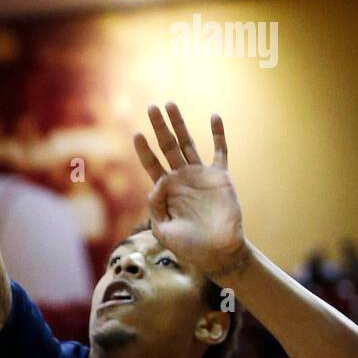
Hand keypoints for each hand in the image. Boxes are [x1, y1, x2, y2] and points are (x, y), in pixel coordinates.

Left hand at [134, 103, 247, 277]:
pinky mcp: (220, 177)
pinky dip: (218, 134)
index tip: (136, 134)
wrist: (217, 253)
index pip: (152, 165)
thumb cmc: (188, 247)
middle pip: (168, 146)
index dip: (144, 150)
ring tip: (170, 104)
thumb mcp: (163, 230)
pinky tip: (214, 116)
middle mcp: (182, 179)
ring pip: (188, 143)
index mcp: (166, 191)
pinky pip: (220, 151)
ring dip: (179, 124)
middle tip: (151, 106)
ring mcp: (201, 176)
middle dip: (160, 127)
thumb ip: (155, 208)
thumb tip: (156, 184)